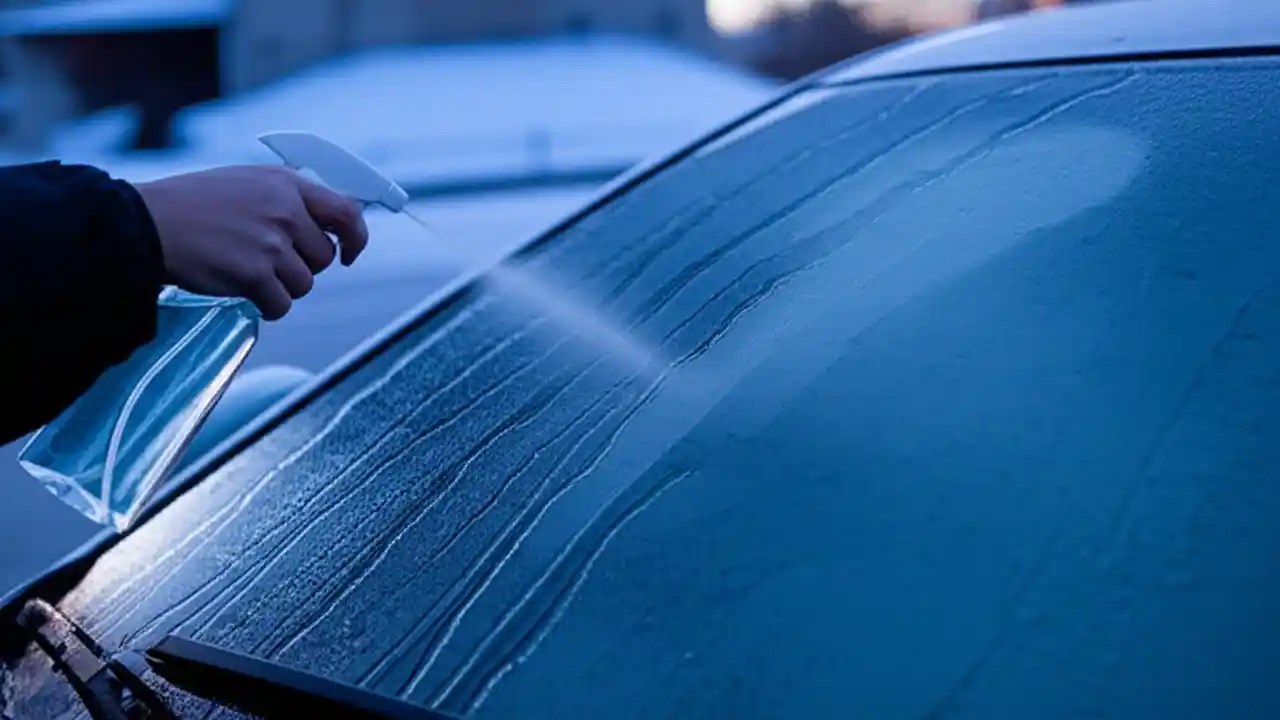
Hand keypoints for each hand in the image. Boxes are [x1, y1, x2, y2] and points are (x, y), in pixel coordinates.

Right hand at [134, 166, 368, 319]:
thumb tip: (324, 223)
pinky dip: (266, 305)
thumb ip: (286, 198)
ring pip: (304, 285)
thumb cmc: (192, 205)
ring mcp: (270, 244)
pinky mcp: (254, 274)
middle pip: (322, 257)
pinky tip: (244, 291)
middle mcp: (284, 211)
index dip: (356, 238)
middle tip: (266, 261)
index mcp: (286, 184)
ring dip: (280, 287)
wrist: (146, 224)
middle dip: (301, 266)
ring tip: (247, 271)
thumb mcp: (246, 183)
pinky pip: (281, 305)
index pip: (346, 212)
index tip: (349, 253)